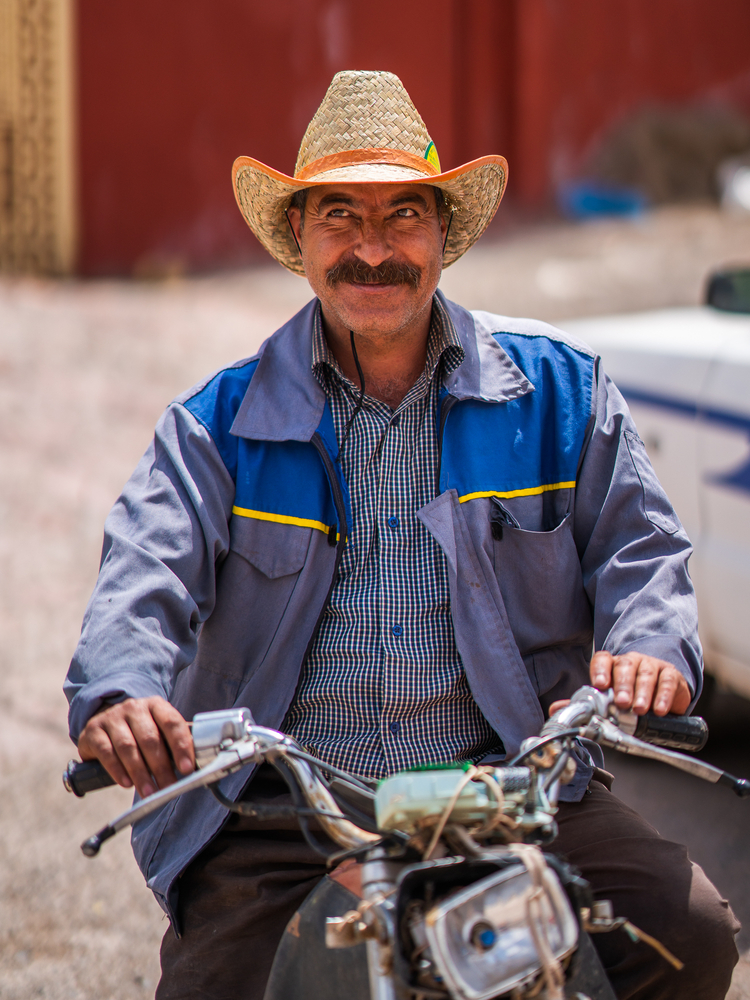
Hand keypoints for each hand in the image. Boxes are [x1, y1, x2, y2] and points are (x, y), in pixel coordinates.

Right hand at [78, 696, 193, 798]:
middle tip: (168, 787)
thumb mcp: (157, 731)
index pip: (172, 723)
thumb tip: (192, 768)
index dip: (181, 746)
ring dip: (140, 773)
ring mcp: (112, 717)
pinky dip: (117, 770)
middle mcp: (134, 707)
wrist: (103, 722)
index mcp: (156, 705)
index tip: (187, 769)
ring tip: (149, 792)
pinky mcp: (94, 731)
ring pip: (128, 747)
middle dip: (161, 767)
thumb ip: (172, 745)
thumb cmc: (138, 732)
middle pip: (150, 738)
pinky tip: (127, 784)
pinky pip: (107, 752)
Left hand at [589, 650, 690, 715]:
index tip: (600, 684)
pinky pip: (667, 682)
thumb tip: (590, 715)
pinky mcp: (671, 674)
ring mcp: (652, 665)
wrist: (666, 694)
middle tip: (622, 702)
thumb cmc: (636, 696)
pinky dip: (663, 697)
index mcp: (614, 665)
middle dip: (622, 685)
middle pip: (625, 667)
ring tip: (639, 709)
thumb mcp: (620, 698)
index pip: (603, 660)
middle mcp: (632, 661)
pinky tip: (660, 709)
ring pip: (646, 674)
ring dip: (642, 693)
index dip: (600, 670)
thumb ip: (605, 703)